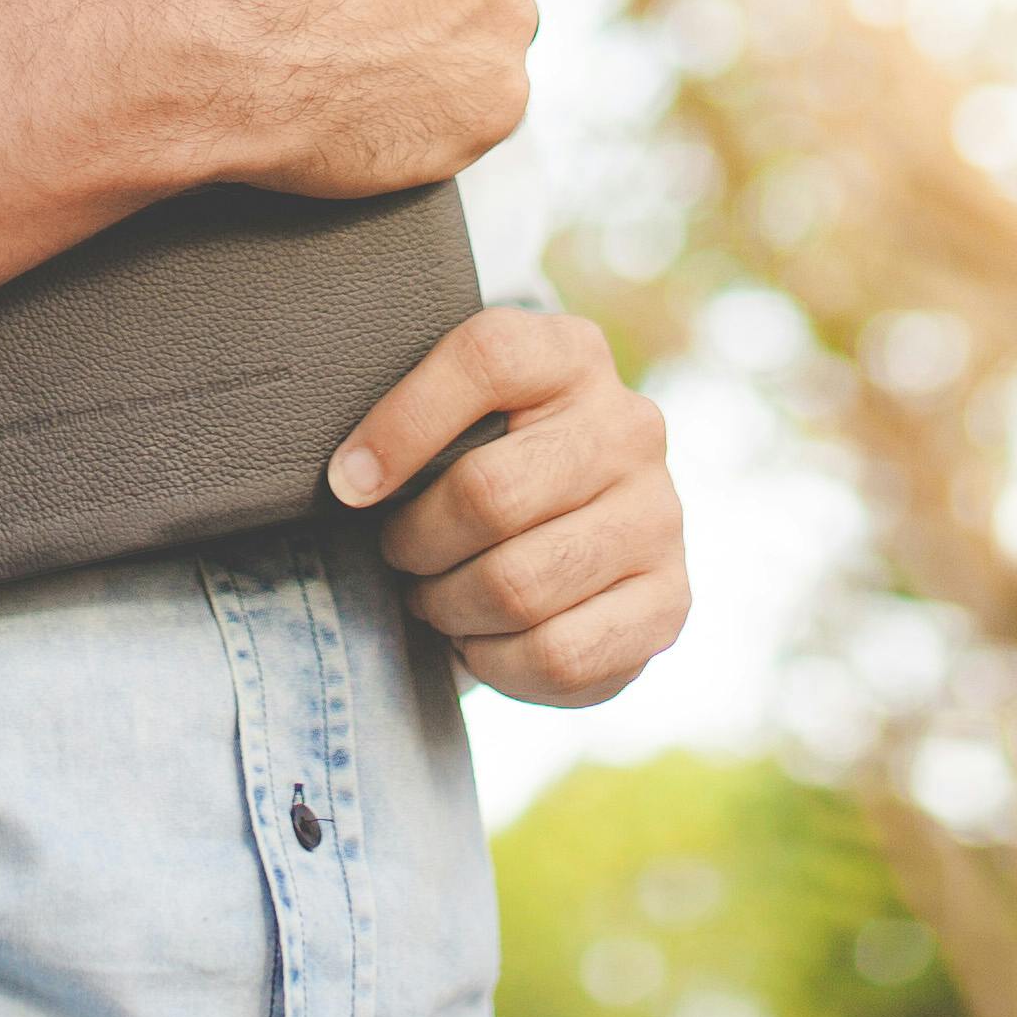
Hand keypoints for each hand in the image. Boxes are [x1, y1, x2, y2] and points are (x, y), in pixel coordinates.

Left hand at [329, 308, 687, 707]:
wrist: (578, 525)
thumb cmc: (486, 460)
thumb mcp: (458, 413)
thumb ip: (414, 416)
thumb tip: (352, 479)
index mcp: (572, 354)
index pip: (486, 360)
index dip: (401, 425)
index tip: (347, 484)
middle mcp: (630, 428)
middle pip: (489, 492)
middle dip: (416, 541)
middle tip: (399, 553)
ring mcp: (659, 518)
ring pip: (517, 585)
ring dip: (448, 606)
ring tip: (434, 597)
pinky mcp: (669, 604)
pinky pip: (557, 655)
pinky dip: (496, 661)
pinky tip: (481, 638)